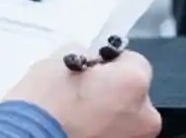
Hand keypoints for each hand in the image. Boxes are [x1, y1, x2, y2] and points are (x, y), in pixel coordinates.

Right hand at [4, 50, 159, 137]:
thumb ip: (84, 56)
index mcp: (133, 83)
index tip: (95, 69)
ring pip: (126, 120)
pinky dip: (102, 132)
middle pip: (134, 94)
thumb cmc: (43, 107)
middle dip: (113, 91)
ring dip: (109, 115)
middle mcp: (143, 116)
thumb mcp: (59, 61)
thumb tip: (87, 59)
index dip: (111, 63)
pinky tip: (80, 130)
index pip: (133, 61)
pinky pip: (115, 135)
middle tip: (84, 94)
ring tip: (78, 116)